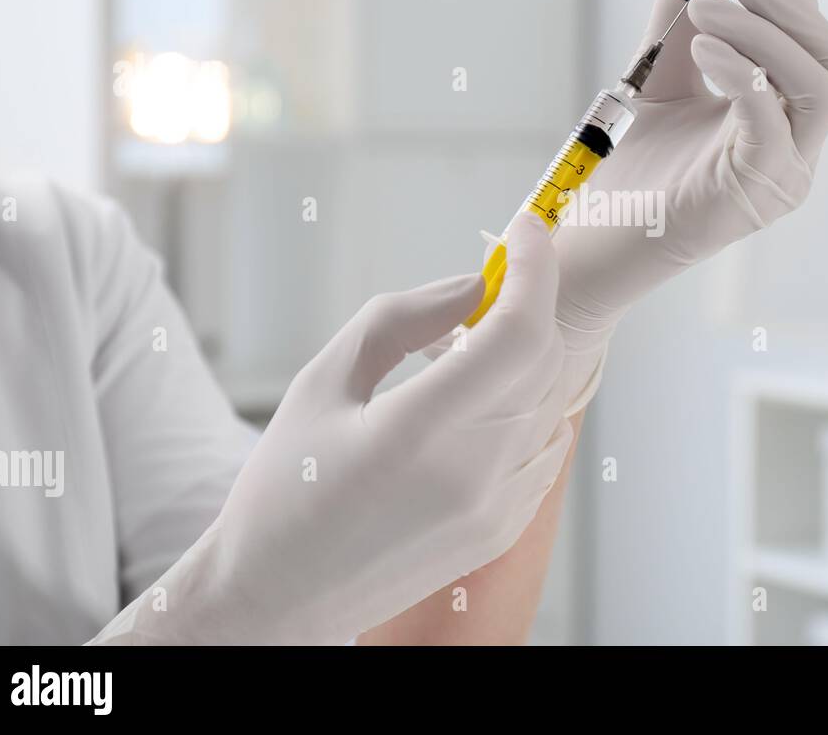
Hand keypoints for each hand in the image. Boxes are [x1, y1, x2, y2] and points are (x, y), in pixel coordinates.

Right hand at [91, 214, 571, 644]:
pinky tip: (475, 400)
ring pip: (549, 397)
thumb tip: (472, 285)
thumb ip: (400, 320)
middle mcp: (474, 473)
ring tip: (466, 346)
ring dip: (524, 352)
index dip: (532, 269)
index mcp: (420, 432)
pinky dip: (525, 403)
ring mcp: (497, 508)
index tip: (526, 229)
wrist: (277, 597)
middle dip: (528, 301)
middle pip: (543, 357)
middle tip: (491, 279)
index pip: (517, 331)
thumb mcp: (322, 384)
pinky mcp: (503, 529)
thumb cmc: (283, 489)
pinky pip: (542, 442)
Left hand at [553, 0, 827, 368]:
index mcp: (781, 108)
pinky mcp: (762, 196)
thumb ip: (683, 3)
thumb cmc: (631, 168)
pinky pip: (774, 125)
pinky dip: (748, 76)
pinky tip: (710, 46)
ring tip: (708, 1)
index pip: (804, 24)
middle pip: (827, 50)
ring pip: (818, 83)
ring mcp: (788, 171)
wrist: (594, 245)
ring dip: (767, 28)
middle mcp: (797, 139)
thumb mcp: (661, 68)